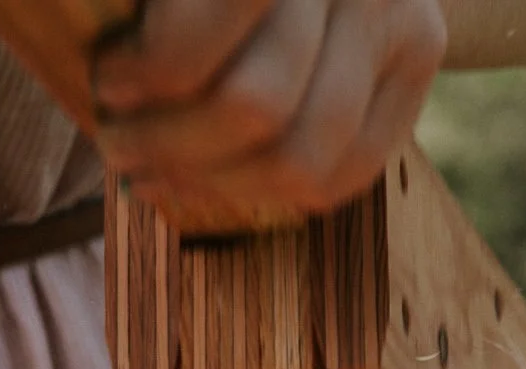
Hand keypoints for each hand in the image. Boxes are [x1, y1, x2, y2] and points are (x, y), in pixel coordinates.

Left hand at [89, 0, 446, 215]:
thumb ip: (154, 16)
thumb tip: (103, 90)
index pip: (201, 36)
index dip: (154, 72)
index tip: (108, 83)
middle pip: (255, 105)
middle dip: (172, 144)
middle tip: (121, 147)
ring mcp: (397, 6)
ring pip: (301, 155)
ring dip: (214, 182)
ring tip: (159, 173)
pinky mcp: (422, 50)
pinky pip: (347, 172)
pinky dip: (273, 193)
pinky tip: (220, 180)